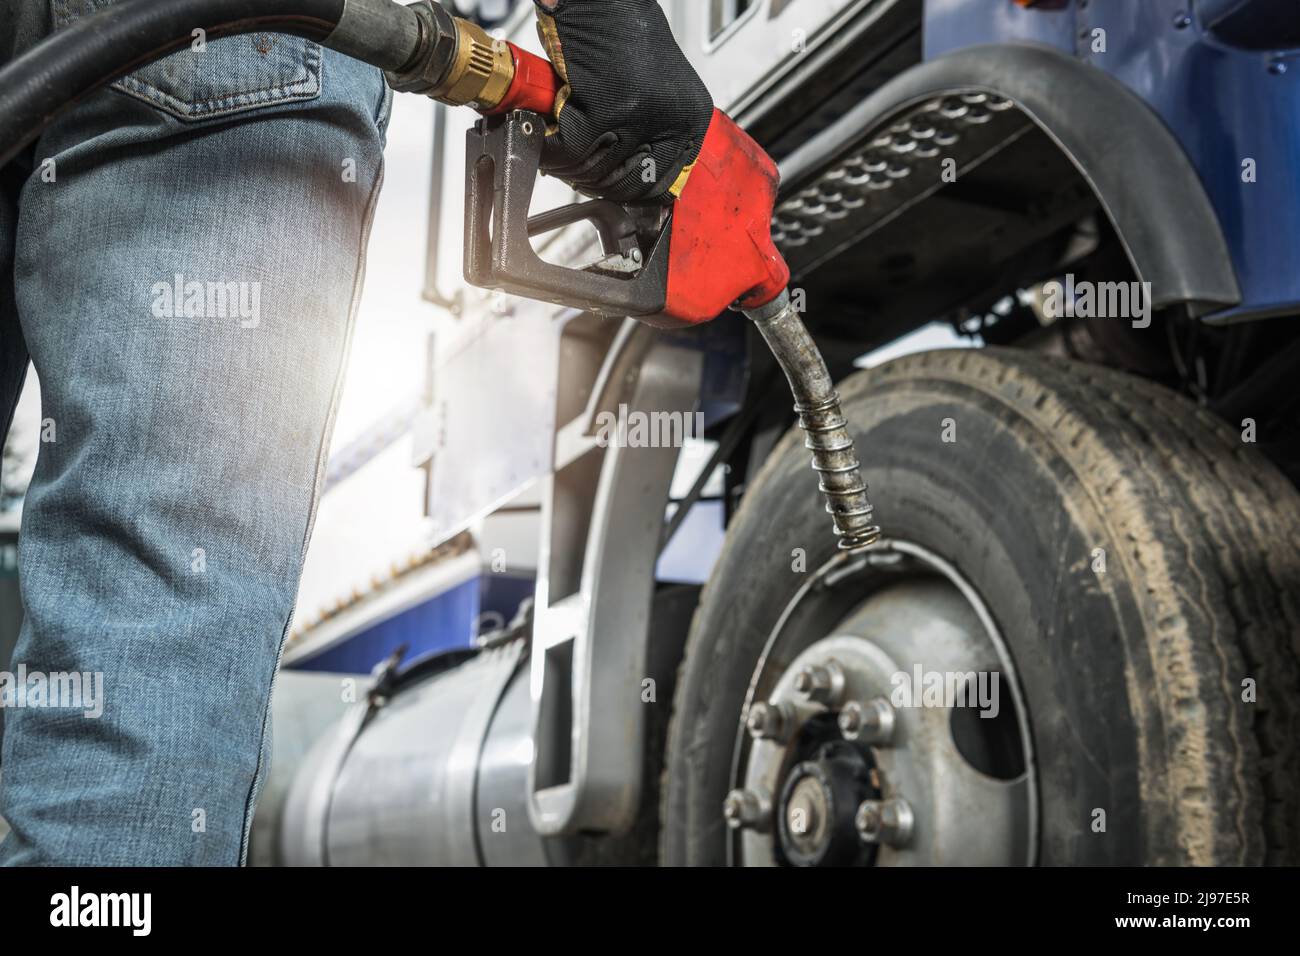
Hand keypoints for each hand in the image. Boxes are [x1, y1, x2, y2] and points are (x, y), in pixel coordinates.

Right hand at [533, 0, 713, 202]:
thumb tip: (631, 172)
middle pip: (625, 182)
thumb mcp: (657, 86)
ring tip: (558, 152)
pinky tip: (545, 140)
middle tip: (575, 169)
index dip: (628, 191)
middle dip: (593, 181)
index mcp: (691, 118)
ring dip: (568, 167)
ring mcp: (639, 116)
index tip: (607, 188)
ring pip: (594, 170)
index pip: (663, 182)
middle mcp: (671, 119)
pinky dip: (549, 152)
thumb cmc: (622, 32)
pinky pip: (568, 152)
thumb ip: (653, 129)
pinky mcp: (603, 109)